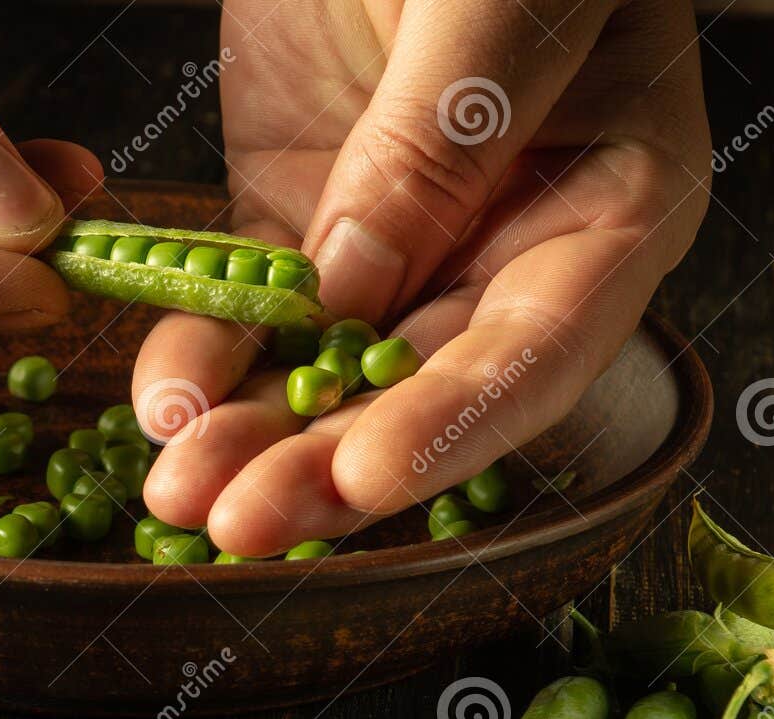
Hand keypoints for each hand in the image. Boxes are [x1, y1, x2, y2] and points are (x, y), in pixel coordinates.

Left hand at [133, 0, 709, 554]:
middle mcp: (506, 249)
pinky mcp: (300, 216)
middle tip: (237, 522)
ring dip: (250, 438)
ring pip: (324, 372)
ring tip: (178, 492)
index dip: (451, 426)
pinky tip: (163, 400)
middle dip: (324, 468)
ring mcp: (395, 242)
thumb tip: (357, 294)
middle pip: (417, 391)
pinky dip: (204, 355)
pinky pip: (249, 308)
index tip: (364, 481)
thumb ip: (444, 140)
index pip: (536, 348)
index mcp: (610, 203)